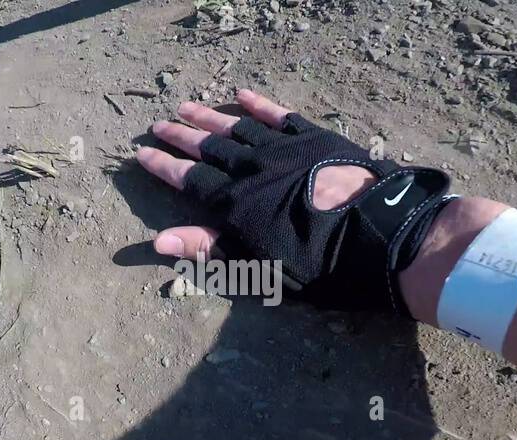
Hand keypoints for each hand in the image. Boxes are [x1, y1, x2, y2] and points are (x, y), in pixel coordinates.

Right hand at [136, 89, 450, 311]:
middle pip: (209, 147)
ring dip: (211, 117)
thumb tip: (158, 241)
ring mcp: (283, 148)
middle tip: (160, 124)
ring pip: (239, 126)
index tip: (142, 154)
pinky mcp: (313, 137)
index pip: (189, 180)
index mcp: (236, 203)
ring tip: (189, 106)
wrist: (375, 236)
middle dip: (182, 136)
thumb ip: (210, 250)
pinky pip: (279, 114)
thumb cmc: (317, 266)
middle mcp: (253, 168)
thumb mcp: (259, 269)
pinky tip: (243, 94)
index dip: (164, 167)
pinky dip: (259, 104)